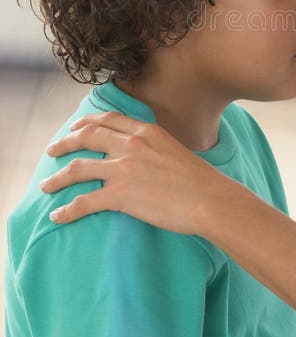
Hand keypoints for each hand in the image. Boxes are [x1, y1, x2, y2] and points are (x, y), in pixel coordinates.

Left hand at [41, 112, 218, 233]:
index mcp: (145, 131)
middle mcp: (131, 145)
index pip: (107, 120)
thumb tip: (147, 156)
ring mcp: (124, 169)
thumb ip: (156, 147)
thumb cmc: (200, 181)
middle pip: (86, 137)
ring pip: (78, 168)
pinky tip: (58, 216)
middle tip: (52, 150)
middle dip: (64, 142)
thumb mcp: (176, 150)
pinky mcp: (120, 195)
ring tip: (46, 186)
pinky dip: (67, 210)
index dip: (86, 123)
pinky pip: (84, 202)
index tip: (75, 128)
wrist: (209, 199)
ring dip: (57, 178)